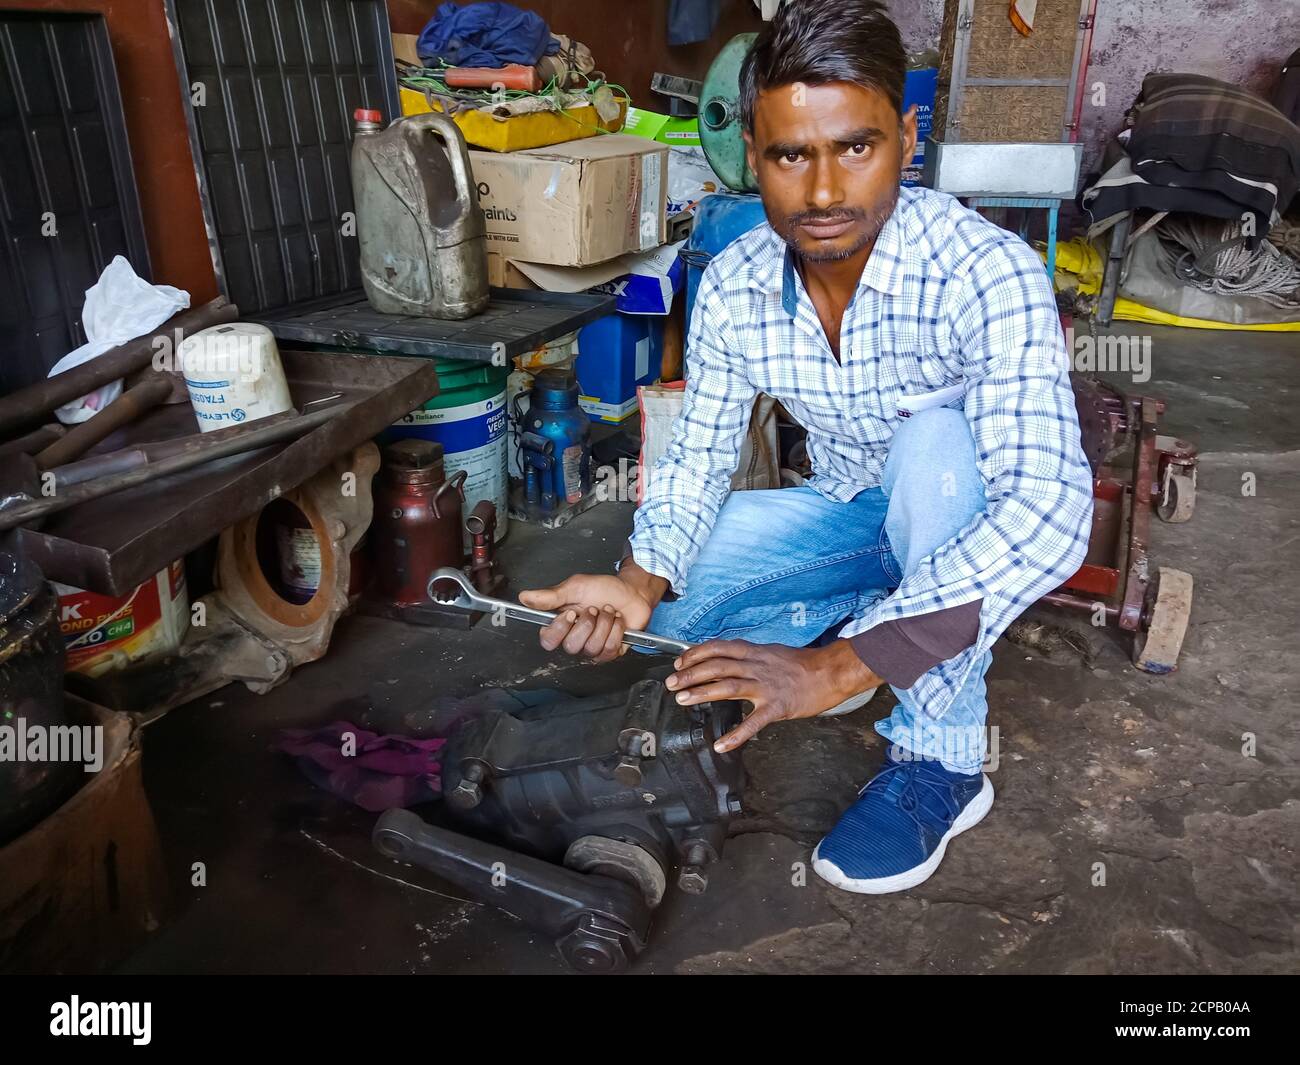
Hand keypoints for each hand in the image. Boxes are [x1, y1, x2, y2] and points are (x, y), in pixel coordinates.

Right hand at [519, 571, 659, 661]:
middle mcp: (575, 637)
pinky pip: (609, 650)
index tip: (571, 613)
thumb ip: (550, 596)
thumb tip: (525, 597)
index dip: (559, 629)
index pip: (548, 641)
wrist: (632, 591)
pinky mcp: (610, 651)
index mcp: (562, 623)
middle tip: (594, 609)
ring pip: (592, 648)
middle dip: (587, 624)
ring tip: (608, 612)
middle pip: (571, 646)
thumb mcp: (575, 586)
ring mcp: (593, 647)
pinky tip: (617, 621)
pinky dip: (616, 631)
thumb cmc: (604, 588)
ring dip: (604, 624)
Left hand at [666, 639, 881, 752]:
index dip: (694, 654)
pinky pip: (752, 723)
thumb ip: (747, 656)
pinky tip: (721, 745)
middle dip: (690, 674)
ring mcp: (765, 687)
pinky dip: (735, 735)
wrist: (830, 672)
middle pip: (716, 666)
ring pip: (727, 687)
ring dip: (702, 693)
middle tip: (672, 684)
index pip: (717, 648)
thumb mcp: (770, 652)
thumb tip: (725, 658)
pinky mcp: (776, 707)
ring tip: (683, 700)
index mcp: (753, 653)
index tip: (678, 662)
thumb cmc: (801, 664)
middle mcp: (755, 666)